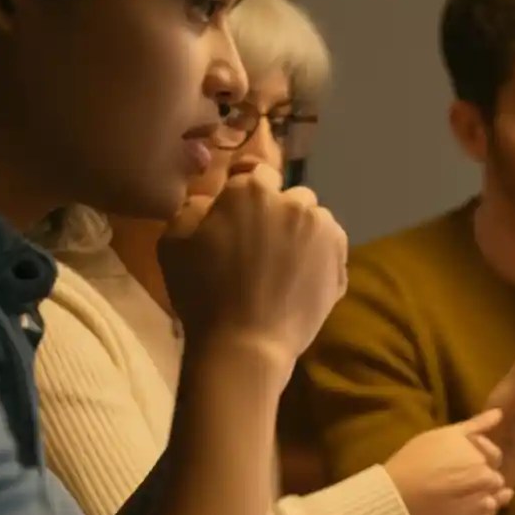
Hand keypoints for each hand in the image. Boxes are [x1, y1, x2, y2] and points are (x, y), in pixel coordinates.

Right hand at [159, 162, 347, 364]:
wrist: (246, 342)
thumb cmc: (202, 292)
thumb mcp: (174, 241)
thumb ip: (193, 207)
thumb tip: (212, 200)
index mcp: (252, 191)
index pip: (257, 172)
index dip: (249, 192)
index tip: (243, 215)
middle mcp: (295, 203)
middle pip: (291, 197)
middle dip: (279, 212)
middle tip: (263, 245)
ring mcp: (324, 232)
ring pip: (316, 220)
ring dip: (303, 232)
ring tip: (285, 264)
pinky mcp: (341, 260)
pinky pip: (332, 246)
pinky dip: (321, 255)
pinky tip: (302, 278)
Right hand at [384, 409, 513, 514]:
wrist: (397, 498)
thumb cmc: (416, 460)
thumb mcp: (444, 435)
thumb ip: (477, 425)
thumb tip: (500, 413)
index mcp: (483, 459)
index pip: (495, 456)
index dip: (480, 456)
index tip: (459, 460)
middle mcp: (488, 482)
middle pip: (495, 479)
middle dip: (482, 478)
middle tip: (458, 480)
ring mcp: (483, 507)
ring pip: (495, 501)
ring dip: (485, 499)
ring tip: (462, 498)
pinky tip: (465, 514)